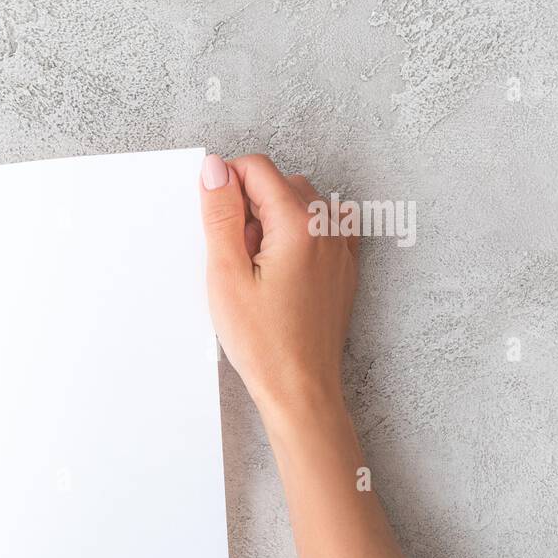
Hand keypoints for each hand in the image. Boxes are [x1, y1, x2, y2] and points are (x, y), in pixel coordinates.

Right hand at [198, 153, 355, 423]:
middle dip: (249, 206)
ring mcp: (341, 247)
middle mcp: (329, 228)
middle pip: (280, 183)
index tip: (213, 222)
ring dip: (272, 220)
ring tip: (256, 267)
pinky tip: (279, 269)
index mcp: (300, 224)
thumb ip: (220, 215)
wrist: (300, 388)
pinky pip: (321, 228)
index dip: (226, 186)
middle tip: (234, 254)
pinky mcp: (343, 267)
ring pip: (301, 204)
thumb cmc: (263, 342)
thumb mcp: (226, 275)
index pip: (257, 169)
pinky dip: (296, 235)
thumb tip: (215, 169)